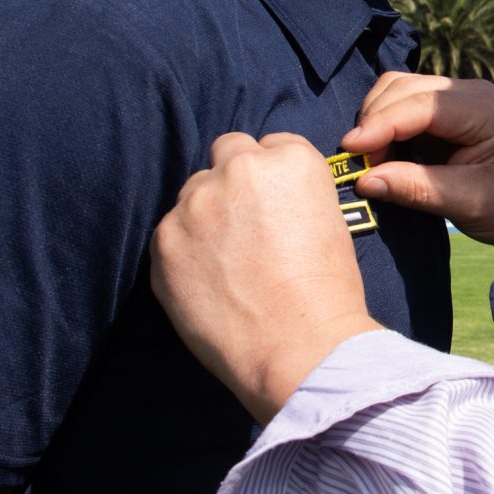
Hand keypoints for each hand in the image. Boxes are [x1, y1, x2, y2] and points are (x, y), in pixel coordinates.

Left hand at [150, 132, 379, 422]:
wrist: (299, 348)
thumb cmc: (326, 294)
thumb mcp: (328, 222)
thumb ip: (290, 193)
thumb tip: (263, 198)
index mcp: (290, 160)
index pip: (271, 144)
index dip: (272, 176)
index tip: (273, 202)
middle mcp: (240, 169)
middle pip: (227, 152)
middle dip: (234, 180)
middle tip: (245, 224)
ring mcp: (196, 203)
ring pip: (194, 191)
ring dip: (206, 214)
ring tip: (225, 260)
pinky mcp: (164, 239)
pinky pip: (170, 232)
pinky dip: (184, 250)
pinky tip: (208, 281)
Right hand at [343, 74, 493, 256]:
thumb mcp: (464, 204)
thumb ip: (415, 189)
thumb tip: (364, 180)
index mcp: (487, 112)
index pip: (423, 105)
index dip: (382, 123)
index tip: (349, 149)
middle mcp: (472, 92)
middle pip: (405, 87)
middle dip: (375, 122)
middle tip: (359, 164)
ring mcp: (457, 95)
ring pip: (398, 89)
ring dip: (376, 121)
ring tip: (372, 162)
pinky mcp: (443, 107)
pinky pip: (402, 102)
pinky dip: (384, 124)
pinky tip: (382, 154)